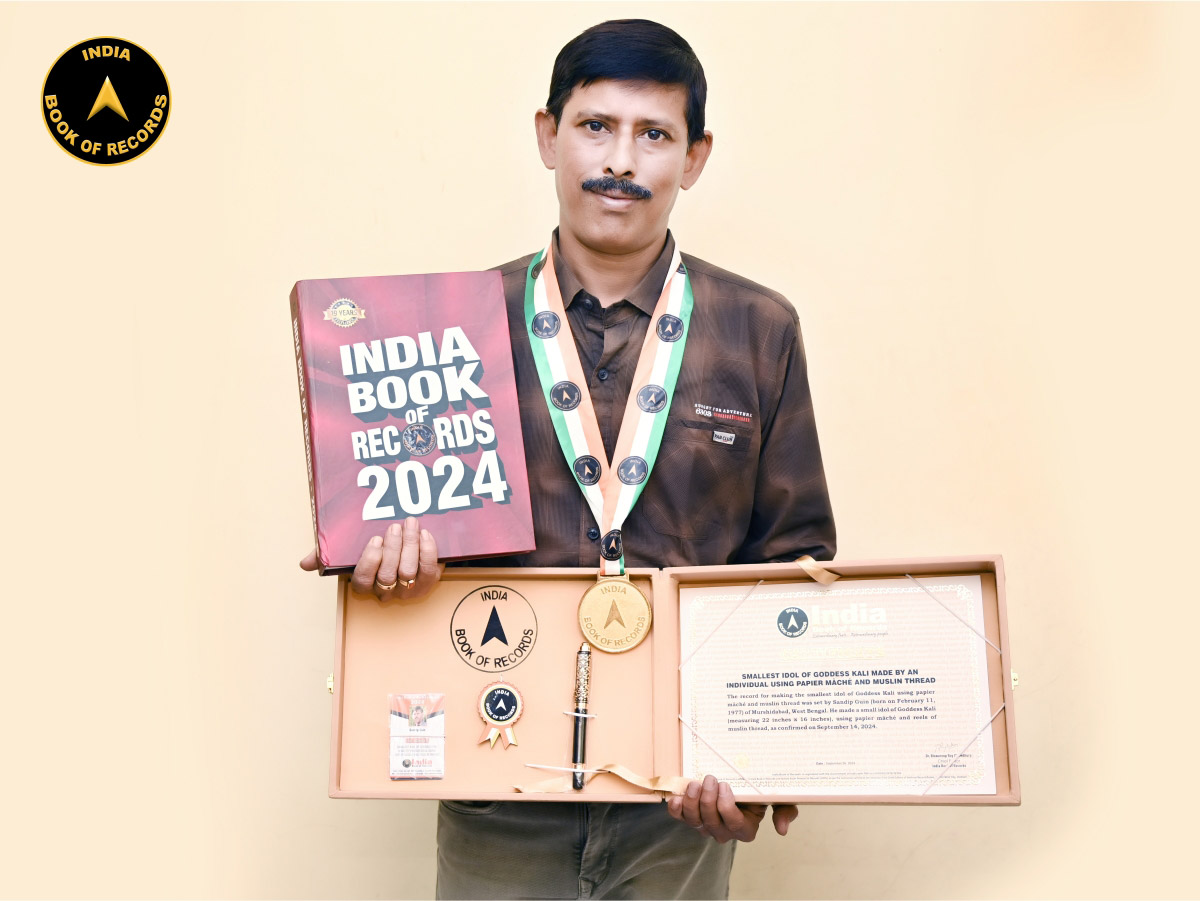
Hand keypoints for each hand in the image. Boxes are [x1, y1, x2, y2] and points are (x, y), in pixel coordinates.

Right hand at [299, 517, 442, 600]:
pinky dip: (428, 551)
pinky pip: (430, 571)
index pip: (362, 581)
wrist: (408, 547)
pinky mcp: (428, 582)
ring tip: (411, 524)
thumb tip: (304, 564)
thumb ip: (327, 555)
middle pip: (387, 575)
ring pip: (408, 572)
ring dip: (411, 545)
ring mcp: (407, 589)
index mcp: (365, 584)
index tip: (375, 540)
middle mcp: (386, 591)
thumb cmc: (375, 549)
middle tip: (395, 526)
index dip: (370, 562)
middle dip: (393, 549)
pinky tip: (425, 534)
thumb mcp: (350, 550)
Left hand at [666, 775, 797, 842]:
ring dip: (692, 802)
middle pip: (712, 822)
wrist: (740, 783)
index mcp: (745, 829)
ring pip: (695, 821)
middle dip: (708, 800)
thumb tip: (782, 830)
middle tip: (709, 778)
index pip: (734, 824)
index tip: (725, 785)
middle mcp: (724, 832)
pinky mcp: (690, 817)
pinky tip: (676, 797)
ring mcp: (706, 826)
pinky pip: (680, 818)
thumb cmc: (759, 793)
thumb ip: (785, 811)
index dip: (726, 807)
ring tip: (694, 783)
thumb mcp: (778, 799)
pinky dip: (676, 809)